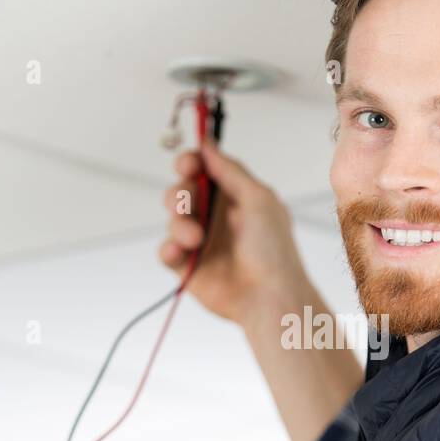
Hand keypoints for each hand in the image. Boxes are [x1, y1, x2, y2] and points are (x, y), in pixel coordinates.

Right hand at [158, 135, 310, 323]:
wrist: (270, 297)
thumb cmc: (274, 250)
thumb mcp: (257, 199)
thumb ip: (230, 169)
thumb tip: (208, 143)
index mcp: (234, 197)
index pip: (203, 170)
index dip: (190, 163)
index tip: (187, 165)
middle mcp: (216, 217)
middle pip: (182, 191)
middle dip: (179, 194)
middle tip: (186, 203)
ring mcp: (201, 242)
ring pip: (172, 219)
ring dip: (178, 224)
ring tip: (195, 239)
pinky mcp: (188, 267)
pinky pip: (166, 251)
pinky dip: (169, 248)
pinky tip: (181, 252)